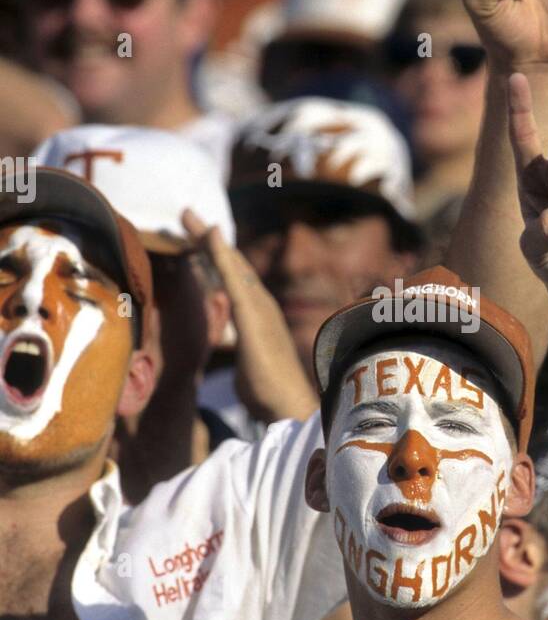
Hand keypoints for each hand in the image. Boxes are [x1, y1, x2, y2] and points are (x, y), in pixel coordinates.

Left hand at [182, 209, 317, 423]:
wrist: (287, 405)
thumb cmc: (268, 392)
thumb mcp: (248, 365)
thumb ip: (243, 350)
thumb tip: (239, 352)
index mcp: (257, 315)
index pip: (233, 278)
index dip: (215, 256)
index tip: (195, 238)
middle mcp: (260, 303)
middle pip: (231, 262)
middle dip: (208, 238)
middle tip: (186, 214)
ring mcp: (258, 306)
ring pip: (231, 263)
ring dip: (210, 238)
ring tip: (190, 217)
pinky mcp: (252, 314)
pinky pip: (233, 276)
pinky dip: (221, 254)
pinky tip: (209, 237)